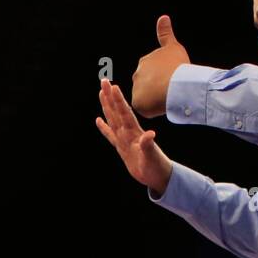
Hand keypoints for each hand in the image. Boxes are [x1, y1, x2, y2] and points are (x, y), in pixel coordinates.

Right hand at [96, 77, 173, 195]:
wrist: (159, 176)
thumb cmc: (157, 167)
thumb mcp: (152, 157)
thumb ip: (148, 145)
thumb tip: (150, 134)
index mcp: (134, 134)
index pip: (125, 114)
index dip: (119, 101)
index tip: (113, 87)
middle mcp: (129, 133)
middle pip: (117, 112)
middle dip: (110, 97)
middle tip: (104, 81)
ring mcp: (125, 139)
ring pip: (113, 119)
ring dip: (107, 106)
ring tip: (102, 93)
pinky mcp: (122, 147)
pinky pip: (110, 135)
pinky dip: (104, 128)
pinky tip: (98, 120)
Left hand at [130, 15, 189, 117]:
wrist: (175, 85)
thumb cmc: (177, 66)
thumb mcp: (173, 46)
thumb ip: (165, 33)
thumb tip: (163, 16)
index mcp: (145, 61)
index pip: (152, 71)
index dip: (162, 76)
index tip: (170, 79)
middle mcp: (137, 74)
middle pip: (147, 84)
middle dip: (157, 88)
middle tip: (170, 90)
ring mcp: (136, 89)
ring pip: (146, 97)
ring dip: (154, 99)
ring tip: (166, 98)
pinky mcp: (137, 102)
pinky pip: (144, 108)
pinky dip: (152, 109)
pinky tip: (161, 106)